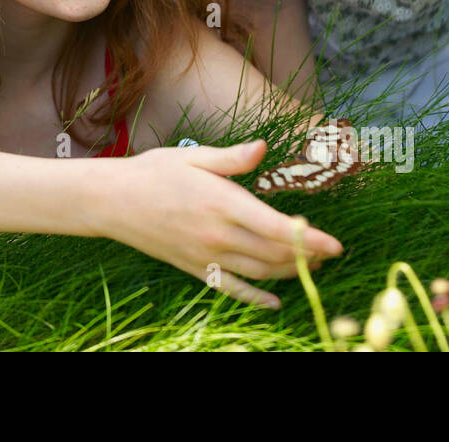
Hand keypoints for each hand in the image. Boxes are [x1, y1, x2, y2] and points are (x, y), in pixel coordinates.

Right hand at [101, 140, 343, 309]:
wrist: (112, 201)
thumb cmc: (154, 171)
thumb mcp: (194, 157)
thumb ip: (232, 159)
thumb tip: (264, 148)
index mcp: (222, 203)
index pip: (277, 228)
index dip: (311, 240)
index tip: (337, 245)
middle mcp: (217, 235)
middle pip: (274, 255)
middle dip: (307, 257)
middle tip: (329, 253)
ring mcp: (206, 256)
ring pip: (259, 273)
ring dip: (289, 273)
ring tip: (311, 267)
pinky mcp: (195, 268)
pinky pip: (232, 289)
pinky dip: (257, 299)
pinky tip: (275, 301)